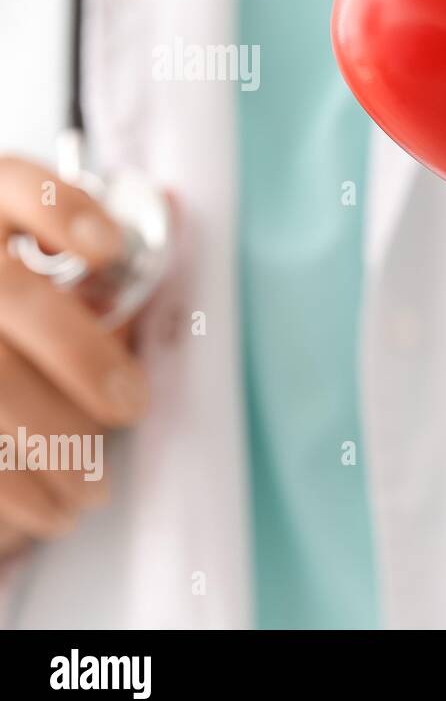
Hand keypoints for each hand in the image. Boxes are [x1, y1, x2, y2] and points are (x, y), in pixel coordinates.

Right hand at [0, 158, 148, 558]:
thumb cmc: (26, 320)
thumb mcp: (49, 280)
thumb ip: (99, 264)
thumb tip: (174, 211)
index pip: (12, 186)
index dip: (57, 207)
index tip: (109, 248)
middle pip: (10, 300)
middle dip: (81, 358)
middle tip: (132, 407)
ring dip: (48, 444)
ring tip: (94, 491)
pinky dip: (11, 491)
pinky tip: (47, 514)